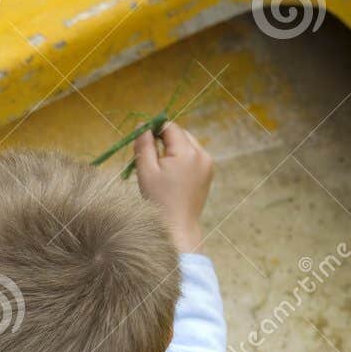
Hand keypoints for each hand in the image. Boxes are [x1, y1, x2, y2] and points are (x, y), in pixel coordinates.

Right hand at [133, 121, 213, 252]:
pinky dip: (181, 159)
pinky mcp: (208, 173)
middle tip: (149, 156)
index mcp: (187, 152)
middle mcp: (202, 154)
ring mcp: (208, 164)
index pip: (170, 127)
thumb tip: (143, 125)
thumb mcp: (146, 171)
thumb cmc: (158, 200)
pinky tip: (171, 175)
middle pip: (180, 134)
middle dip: (164, 140)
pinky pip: (193, 156)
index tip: (142, 140)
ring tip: (160, 168)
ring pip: (187, 144)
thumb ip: (144, 144)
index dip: (154, 129)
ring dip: (173, 149)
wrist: (177, 227)